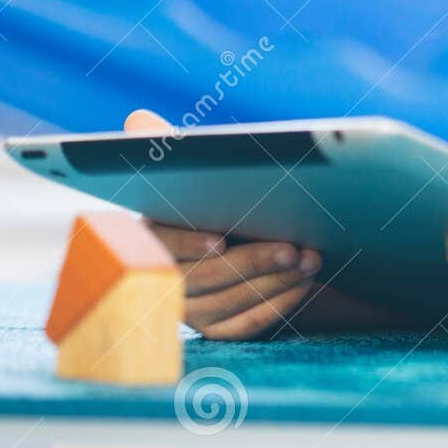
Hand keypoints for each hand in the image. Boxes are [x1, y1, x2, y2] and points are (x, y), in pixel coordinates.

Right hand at [125, 109, 321, 339]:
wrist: (254, 231)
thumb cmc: (220, 195)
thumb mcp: (196, 171)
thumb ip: (168, 148)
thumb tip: (137, 120)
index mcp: (151, 238)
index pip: (162, 245)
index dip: (189, 244)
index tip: (221, 240)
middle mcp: (163, 279)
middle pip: (205, 278)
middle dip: (253, 262)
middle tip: (294, 247)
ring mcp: (190, 309)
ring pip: (229, 303)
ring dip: (274, 282)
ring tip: (310, 260)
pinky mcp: (217, 328)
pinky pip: (244, 327)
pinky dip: (276, 306)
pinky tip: (302, 285)